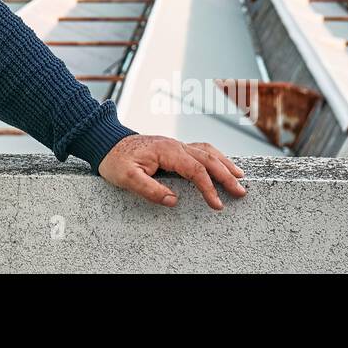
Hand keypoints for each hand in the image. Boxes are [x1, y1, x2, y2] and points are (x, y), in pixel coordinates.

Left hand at [99, 134, 246, 210]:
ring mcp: (175, 145)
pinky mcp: (173, 148)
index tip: (217, 204)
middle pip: (207, 158)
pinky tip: (221, 165)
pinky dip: (214, 157)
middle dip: (226, 175)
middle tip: (241, 191)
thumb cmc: (116, 160)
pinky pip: (199, 150)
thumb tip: (173, 200)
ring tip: (239, 177)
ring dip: (224, 163)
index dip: (208, 187)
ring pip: (206, 151)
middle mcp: (175, 145)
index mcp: (166, 151)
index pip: (195, 169)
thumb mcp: (127, 178)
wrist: (106, 143)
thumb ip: (150, 190)